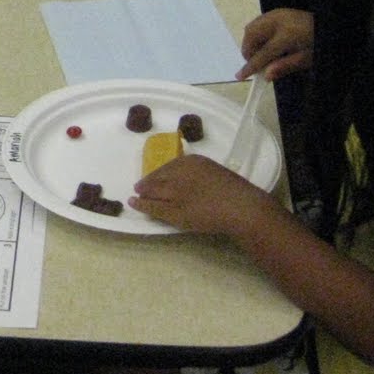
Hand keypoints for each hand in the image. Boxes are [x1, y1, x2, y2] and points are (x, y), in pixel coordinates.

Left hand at [128, 153, 279, 235]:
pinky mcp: (174, 212)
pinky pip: (153, 208)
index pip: (169, 166)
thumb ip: (198, 173)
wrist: (240, 207)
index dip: (160, 173)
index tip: (156, 176)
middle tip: (140, 185)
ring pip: (152, 192)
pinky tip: (133, 204)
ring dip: (142, 193)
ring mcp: (175, 193)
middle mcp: (179, 174)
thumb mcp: (214, 171)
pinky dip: (141, 206)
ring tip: (135, 195)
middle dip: (148, 182)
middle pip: (157, 177)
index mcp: (191, 161)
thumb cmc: (233, 189)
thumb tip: (189, 179)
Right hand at [240, 8, 313, 80]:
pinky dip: (256, 34)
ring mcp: (276, 14)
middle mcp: (277, 21)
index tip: (240, 76)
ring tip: (260, 54)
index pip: (263, 53)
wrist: (328, 27)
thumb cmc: (318, 45)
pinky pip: (258, 22)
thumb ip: (285, 67)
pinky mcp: (277, 12)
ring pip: (252, 27)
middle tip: (255, 64)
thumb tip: (265, 76)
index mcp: (287, 35)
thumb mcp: (307, 60)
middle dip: (248, 51)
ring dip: (250, 42)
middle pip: (251, 35)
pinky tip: (265, 44)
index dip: (251, 66)